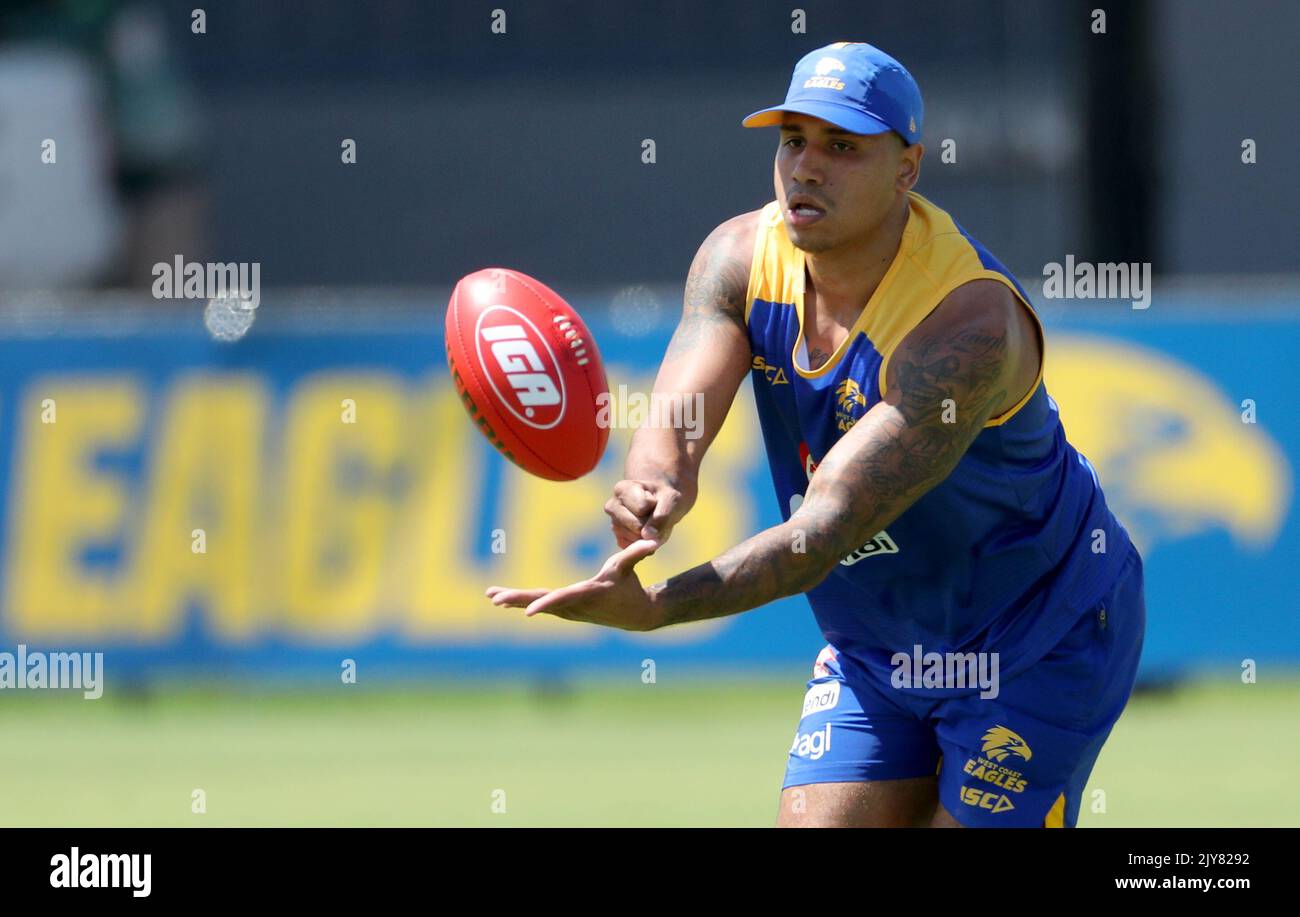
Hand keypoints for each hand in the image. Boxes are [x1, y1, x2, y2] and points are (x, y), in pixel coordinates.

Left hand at [486, 539, 661, 630]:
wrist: (636, 615)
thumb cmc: (631, 586)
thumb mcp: (631, 567)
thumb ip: (637, 553)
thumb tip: (652, 542)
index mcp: (587, 594)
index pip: (562, 599)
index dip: (545, 603)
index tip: (527, 613)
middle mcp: (573, 605)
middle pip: (541, 601)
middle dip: (518, 599)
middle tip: (494, 598)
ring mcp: (567, 610)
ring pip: (536, 602)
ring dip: (513, 599)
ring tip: (491, 595)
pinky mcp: (564, 610)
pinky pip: (538, 603)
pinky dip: (521, 600)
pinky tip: (503, 599)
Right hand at [604, 479, 688, 547]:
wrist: (663, 502)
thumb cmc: (666, 496)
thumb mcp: (671, 500)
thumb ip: (662, 516)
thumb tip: (647, 537)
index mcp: (621, 489)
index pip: (641, 508)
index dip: (654, 506)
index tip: (655, 500)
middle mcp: (612, 507)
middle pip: (637, 527)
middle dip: (652, 524)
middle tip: (655, 513)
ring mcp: (614, 525)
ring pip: (636, 540)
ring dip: (650, 535)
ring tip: (652, 522)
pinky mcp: (620, 539)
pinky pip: (636, 550)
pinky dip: (647, 544)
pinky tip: (649, 532)